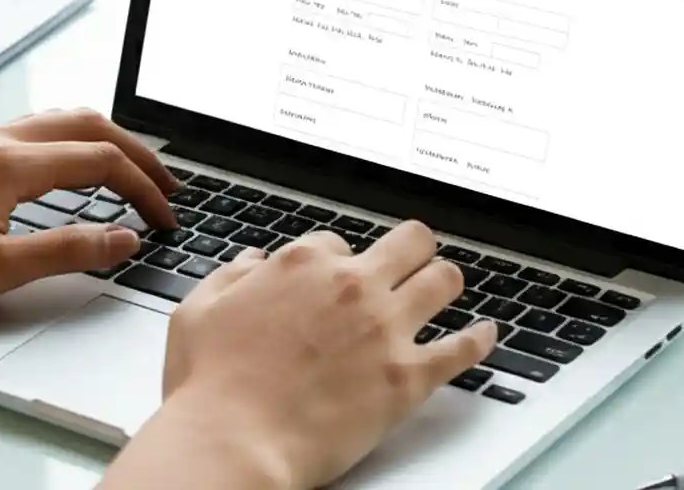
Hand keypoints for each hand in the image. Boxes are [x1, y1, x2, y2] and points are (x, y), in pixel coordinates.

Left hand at [0, 108, 179, 316]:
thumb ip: (69, 250)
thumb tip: (123, 238)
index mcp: (10, 164)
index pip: (102, 161)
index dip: (144, 189)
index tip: (164, 218)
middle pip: (88, 124)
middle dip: (136, 152)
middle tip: (166, 185)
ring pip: (58, 120)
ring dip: (103, 141)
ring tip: (129, 171)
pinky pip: (30, 131)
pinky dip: (68, 143)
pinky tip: (68, 170)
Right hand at [102, 221, 498, 488]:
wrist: (233, 442)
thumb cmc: (209, 385)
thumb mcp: (197, 311)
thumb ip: (230, 277)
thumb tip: (253, 263)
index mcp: (303, 264)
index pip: (339, 244)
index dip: (338, 263)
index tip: (337, 281)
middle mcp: (353, 286)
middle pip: (410, 242)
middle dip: (412, 249)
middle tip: (412, 261)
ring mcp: (386, 329)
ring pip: (444, 280)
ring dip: (446, 282)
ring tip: (446, 287)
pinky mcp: (408, 377)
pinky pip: (463, 348)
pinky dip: (480, 338)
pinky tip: (486, 333)